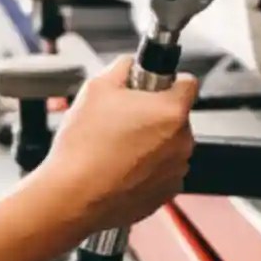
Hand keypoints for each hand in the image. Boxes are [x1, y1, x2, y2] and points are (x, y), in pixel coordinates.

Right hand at [36, 56, 197, 231]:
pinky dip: (148, 168)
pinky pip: (163, 171)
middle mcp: (182, 141)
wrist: (72, 196)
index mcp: (171, 111)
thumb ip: (122, 67)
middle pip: (176, 115)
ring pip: (170, 144)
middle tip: (123, 119)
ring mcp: (177, 169)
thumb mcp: (97, 87)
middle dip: (154, 114)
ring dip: (152, 142)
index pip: (189, 82)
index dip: (168, 80)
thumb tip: (130, 64)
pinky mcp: (166, 192)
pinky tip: (121, 167)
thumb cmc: (84, 147)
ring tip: (117, 146)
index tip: (153, 85)